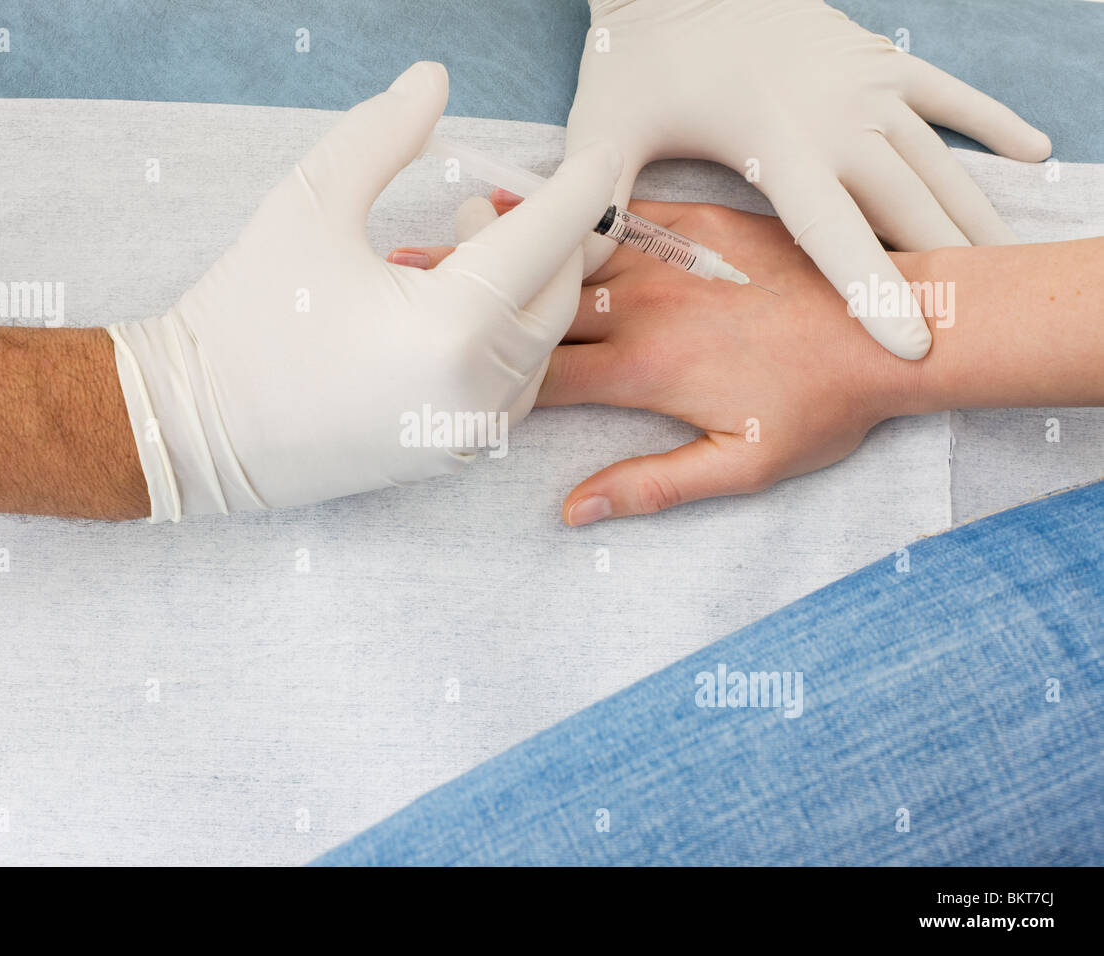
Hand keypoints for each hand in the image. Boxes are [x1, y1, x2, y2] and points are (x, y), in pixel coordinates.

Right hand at [108, 62, 621, 520]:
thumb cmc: (246, 314)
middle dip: (541, 239)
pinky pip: (513, 389)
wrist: (195, 432)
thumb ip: (382, 135)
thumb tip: (434, 80)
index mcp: (452, 325)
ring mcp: (469, 432)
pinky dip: (505, 342)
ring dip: (521, 290)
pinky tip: (452, 313)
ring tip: (455, 258)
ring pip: (542, 344)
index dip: (581, 184)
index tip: (604, 152)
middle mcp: (477, 390)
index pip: (547, 236)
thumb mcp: (309, 203)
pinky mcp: (453, 455)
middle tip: (476, 208)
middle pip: (559, 292)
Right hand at [390, 195, 911, 525]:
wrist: (895, 328)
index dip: (480, 380)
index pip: (538, 378)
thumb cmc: (821, 405)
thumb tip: (572, 511)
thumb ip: (652, 485)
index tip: (425, 378)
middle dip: (460, 305)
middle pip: (531, 309)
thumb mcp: (742, 467)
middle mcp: (641, 309)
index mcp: (643, 372)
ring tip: (431, 243)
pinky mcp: (695, 224)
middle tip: (393, 289)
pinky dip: (566, 208)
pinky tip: (522, 197)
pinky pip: (618, 212)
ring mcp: (666, 259)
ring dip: (495, 255)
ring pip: (562, 256)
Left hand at [567, 0, 1050, 359]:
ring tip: (1008, 270)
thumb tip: (574, 280)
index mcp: (776, 146)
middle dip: (947, 271)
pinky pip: (951, 94)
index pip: (836, 237)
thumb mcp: (603, 133)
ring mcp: (867, 84)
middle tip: (984, 333)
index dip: (875, 295)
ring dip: (974, 217)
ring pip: (938, 163)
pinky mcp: (879, 58)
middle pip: (908, 210)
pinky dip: (992, 125)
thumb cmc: (637, 57)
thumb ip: (594, 207)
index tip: (915, 344)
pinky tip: (1033, 152)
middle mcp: (838, 117)